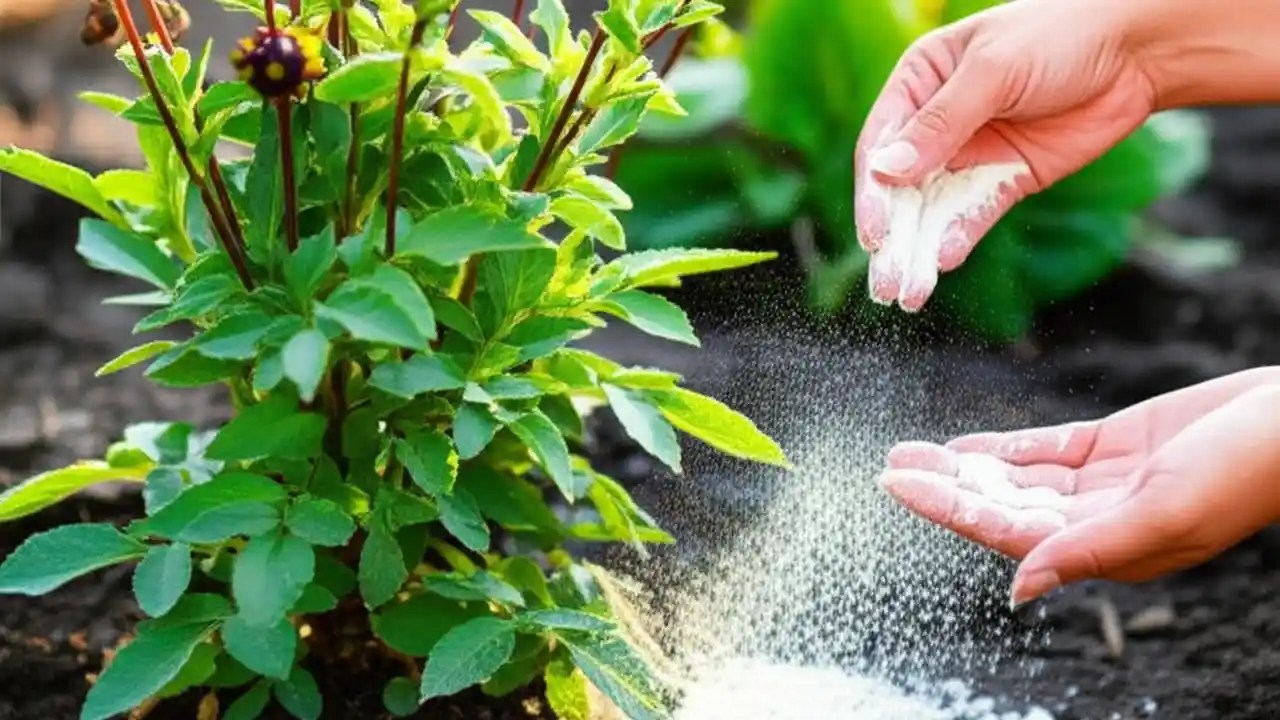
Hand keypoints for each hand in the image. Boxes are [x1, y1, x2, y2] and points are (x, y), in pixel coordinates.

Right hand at [854, 0, 1158, 310]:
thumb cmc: (1059, 34)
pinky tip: (945, 265)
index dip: (874, 192)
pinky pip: (975, 215)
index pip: (880, 145)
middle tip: (885, 284)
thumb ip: (940, 124)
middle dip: (893, 237)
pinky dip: (959, 239)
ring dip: (920, 252)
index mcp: (919, 83)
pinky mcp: (1007, 179)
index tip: (874, 233)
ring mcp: (972, 154)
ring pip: (934, 210)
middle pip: (901, 188)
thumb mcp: (992, 72)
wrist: (1137, 49)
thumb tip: (886, 172)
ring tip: (908, 294)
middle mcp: (936, 123)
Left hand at [878, 369, 1279, 606]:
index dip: (947, 508)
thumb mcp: (1163, 513)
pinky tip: (968, 445)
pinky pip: (1046, 450)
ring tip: (912, 452)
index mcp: (1104, 546)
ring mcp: (1104, 482)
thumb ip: (1087, 548)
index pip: (1004, 529)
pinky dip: (1006, 448)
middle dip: (944, 486)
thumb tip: (1017, 588)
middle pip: (1001, 504)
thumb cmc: (1243, 472)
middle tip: (890, 465)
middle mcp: (1096, 519)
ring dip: (965, 466)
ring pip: (1016, 477)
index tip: (897, 486)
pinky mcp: (1115, 446)